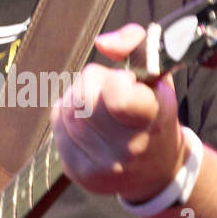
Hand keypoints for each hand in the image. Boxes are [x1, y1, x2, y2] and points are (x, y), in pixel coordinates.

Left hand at [51, 23, 185, 204]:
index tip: (126, 82)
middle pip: (83, 99)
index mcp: (154, 119)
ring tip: (98, 107)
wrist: (157, 171)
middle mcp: (129, 148)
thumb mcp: (158, 75)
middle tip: (108, 90)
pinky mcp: (80, 174)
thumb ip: (135, 43)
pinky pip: (57, 128)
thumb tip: (102, 43)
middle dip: (91, 84)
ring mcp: (103, 165)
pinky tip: (86, 123)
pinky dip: (66, 118)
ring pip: (66, 111)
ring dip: (77, 100)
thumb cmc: (155, 113)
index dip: (114, 80)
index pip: (118, 97)